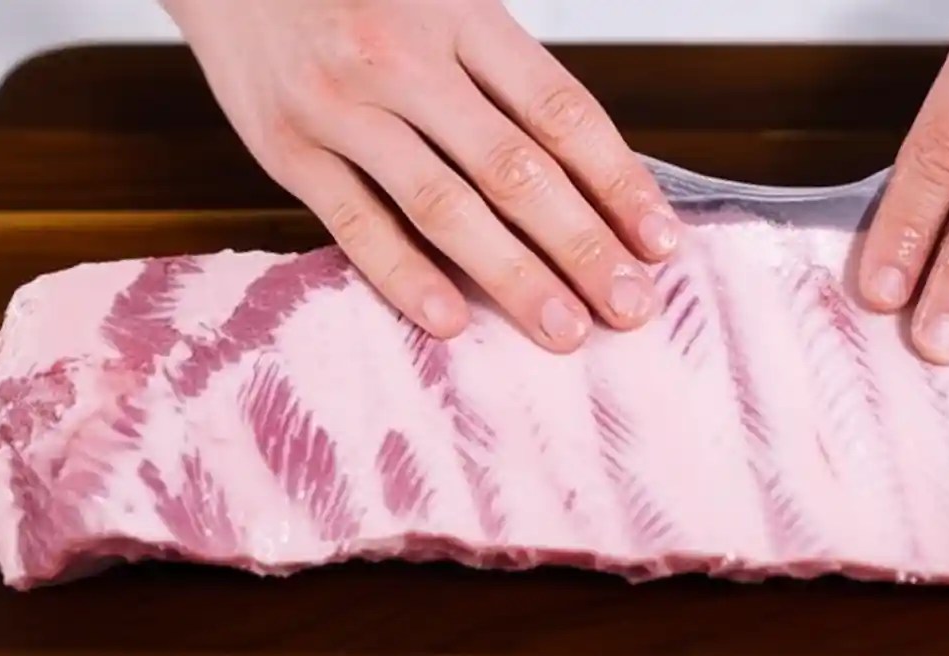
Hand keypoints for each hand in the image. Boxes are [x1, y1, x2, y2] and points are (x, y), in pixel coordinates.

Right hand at [161, 0, 680, 352]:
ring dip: (512, 276)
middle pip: (515, 169)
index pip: (562, 112)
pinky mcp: (288, 147)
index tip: (660, 243)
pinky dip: (404, 276)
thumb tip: (588, 178)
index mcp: (464, 16)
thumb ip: (508, 79)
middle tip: (630, 307)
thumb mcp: (447, 2)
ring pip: (444, 205)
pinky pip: (354, 223)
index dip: (619, 183)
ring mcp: (344, 106)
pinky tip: (451, 322)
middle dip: (583, 246)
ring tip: (564, 330)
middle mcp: (407, 60)